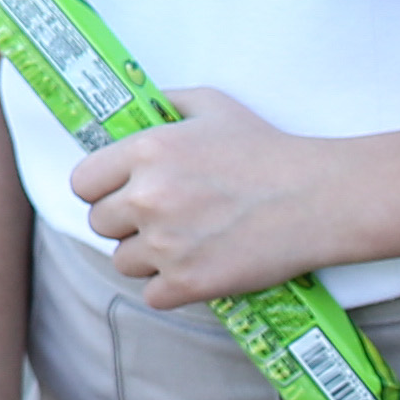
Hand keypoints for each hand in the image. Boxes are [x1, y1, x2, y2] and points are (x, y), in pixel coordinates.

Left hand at [64, 89, 344, 305]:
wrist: (317, 198)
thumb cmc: (266, 148)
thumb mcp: (211, 105)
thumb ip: (164, 105)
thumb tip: (135, 109)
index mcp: (145, 152)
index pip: (81, 183)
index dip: (100, 189)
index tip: (120, 193)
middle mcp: (147, 198)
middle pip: (99, 224)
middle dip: (124, 222)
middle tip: (159, 218)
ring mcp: (166, 244)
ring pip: (123, 262)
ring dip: (146, 257)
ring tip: (183, 242)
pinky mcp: (189, 282)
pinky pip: (152, 294)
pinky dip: (171, 287)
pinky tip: (197, 268)